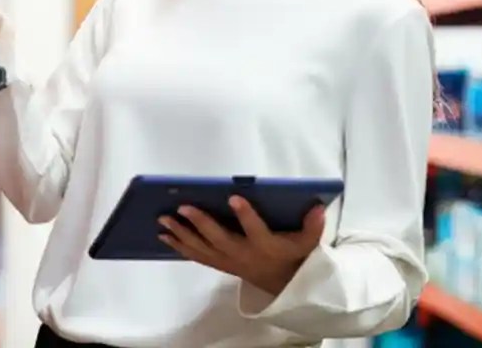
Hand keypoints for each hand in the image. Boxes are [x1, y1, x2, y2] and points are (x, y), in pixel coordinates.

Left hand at [159, 196, 325, 295]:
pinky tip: (163, 235)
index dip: (246, 215)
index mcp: (265, 245)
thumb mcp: (307, 242)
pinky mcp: (218, 263)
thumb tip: (319, 207)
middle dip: (200, 223)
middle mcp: (243, 254)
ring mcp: (228, 260)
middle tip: (182, 207)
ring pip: (201, 248)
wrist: (281, 284)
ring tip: (162, 219)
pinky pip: (196, 255)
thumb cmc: (291, 254)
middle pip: (219, 239)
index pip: (255, 230)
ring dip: (181, 233)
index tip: (234, 198)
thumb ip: (312, 226)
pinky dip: (179, 246)